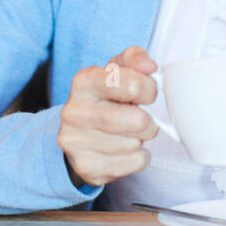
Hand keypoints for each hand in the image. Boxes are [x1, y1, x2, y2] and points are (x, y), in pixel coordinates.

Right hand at [58, 44, 159, 188]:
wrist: (76, 134)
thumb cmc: (104, 98)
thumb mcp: (116, 69)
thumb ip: (135, 58)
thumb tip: (149, 66)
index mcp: (84, 81)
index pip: (132, 85)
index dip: (149, 90)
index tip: (147, 93)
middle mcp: (75, 111)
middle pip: (137, 120)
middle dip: (148, 121)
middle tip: (143, 119)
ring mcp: (77, 142)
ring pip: (134, 144)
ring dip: (140, 140)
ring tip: (128, 133)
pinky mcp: (86, 167)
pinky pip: (132, 163)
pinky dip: (138, 158)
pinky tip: (126, 150)